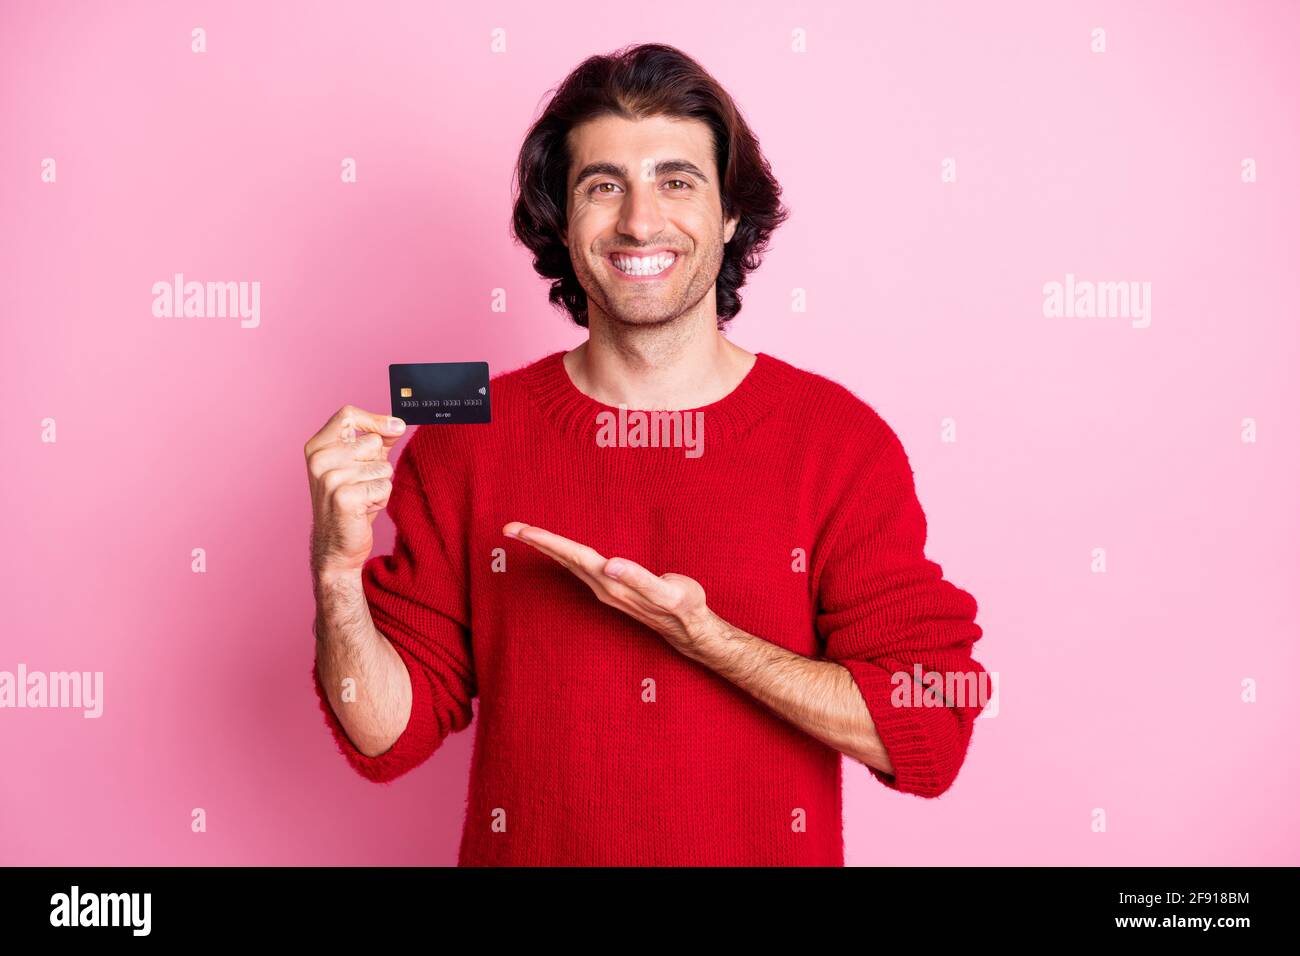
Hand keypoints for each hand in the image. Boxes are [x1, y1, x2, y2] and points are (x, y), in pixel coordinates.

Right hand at [304, 405, 406, 577]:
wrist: (336, 547)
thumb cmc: (350, 503)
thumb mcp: (360, 466)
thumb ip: (376, 442)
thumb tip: (397, 424)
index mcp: (317, 447)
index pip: (347, 415)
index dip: (375, 419)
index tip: (396, 428)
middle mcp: (319, 459)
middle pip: (373, 442)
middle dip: (378, 464)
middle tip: (361, 485)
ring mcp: (330, 478)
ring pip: (382, 467)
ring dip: (380, 485)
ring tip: (362, 498)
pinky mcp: (344, 496)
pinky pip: (384, 486)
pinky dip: (381, 499)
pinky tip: (364, 510)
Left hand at [502, 522, 719, 656]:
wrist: (689, 628)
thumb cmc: (684, 606)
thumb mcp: (668, 592)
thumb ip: (640, 579)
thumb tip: (611, 565)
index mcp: (612, 581)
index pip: (573, 555)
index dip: (548, 541)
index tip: (522, 530)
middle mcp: (603, 585)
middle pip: (564, 558)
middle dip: (537, 542)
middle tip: (509, 527)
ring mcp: (605, 588)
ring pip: (569, 563)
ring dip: (547, 548)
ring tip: (526, 534)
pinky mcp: (612, 588)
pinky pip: (580, 568)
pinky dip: (565, 555)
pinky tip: (560, 551)